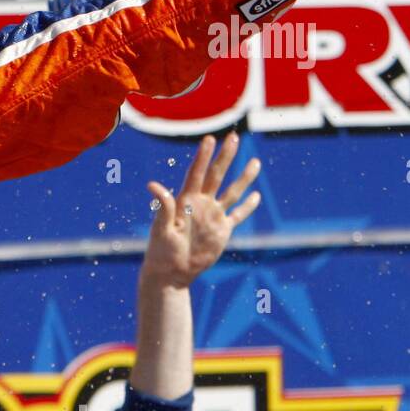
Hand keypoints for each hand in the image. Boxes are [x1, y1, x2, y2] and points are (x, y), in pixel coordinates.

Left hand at [142, 133, 260, 288]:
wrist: (171, 273)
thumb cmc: (161, 252)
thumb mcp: (161, 229)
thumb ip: (163, 207)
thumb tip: (153, 185)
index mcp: (185, 201)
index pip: (196, 173)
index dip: (202, 156)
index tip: (209, 139)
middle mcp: (201, 205)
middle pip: (216, 176)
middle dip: (225, 157)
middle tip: (234, 137)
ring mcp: (213, 216)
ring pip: (232, 192)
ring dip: (243, 177)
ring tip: (255, 161)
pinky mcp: (222, 231)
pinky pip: (237, 215)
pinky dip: (248, 206)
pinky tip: (256, 195)